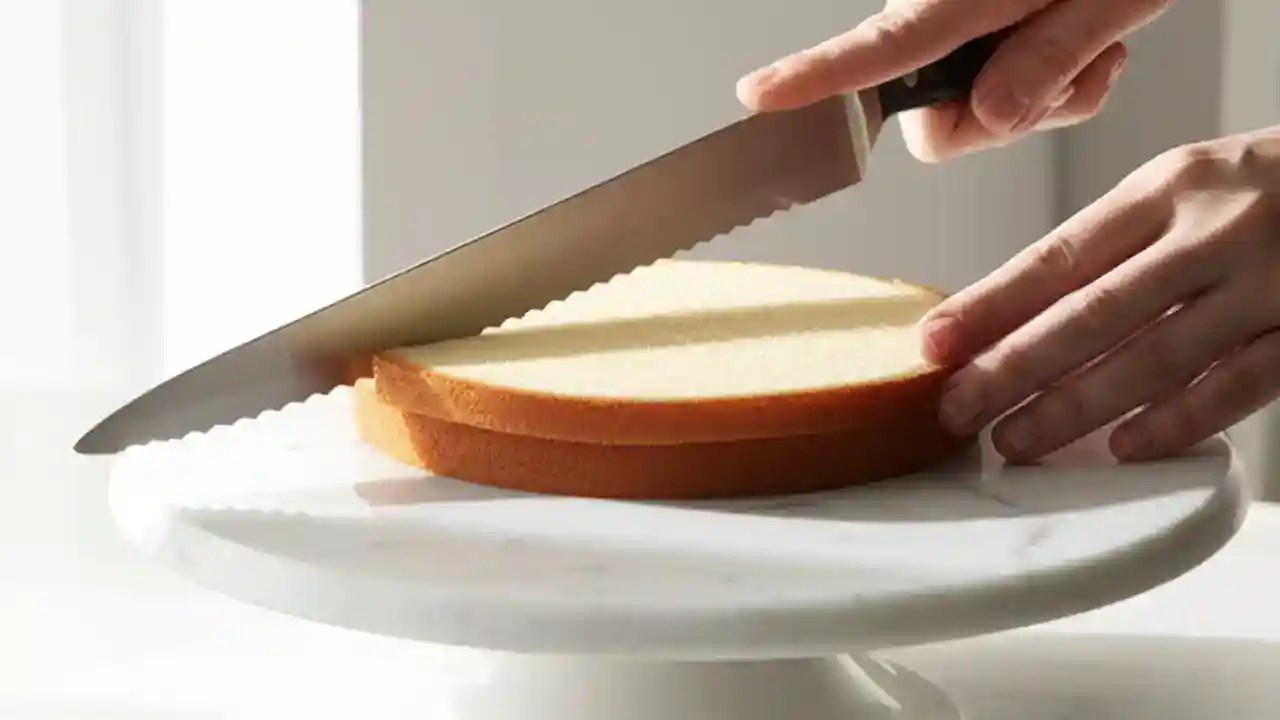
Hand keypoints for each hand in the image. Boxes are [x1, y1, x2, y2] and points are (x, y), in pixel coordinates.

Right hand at [736, 0, 1171, 161]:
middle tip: (1076, 78)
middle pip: (934, 115)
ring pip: (968, 106)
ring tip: (1095, 48)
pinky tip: (1089, 45)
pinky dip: (1043, 78)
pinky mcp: (968, 21)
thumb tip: (989, 117)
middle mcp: (943, 4)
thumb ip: (1051, 57)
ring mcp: (952, 14)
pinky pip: (991, 84)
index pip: (880, 49)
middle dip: (1003, 117)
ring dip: (1036, 95)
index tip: (756, 95)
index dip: (814, 77)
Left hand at [920, 126, 1279, 462]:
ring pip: (1155, 356)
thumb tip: (1017, 315)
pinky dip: (1178, 420)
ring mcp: (1269, 282)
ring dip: (1076, 408)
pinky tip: (1123, 450)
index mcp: (1169, 187)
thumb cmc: (1271, 190)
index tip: (933, 345)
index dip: (990, 305)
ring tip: (1016, 443)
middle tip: (957, 411)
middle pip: (1093, 312)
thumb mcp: (1191, 188)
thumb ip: (1120, 246)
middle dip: (1014, 369)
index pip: (1059, 256)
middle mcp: (1214, 230)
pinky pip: (1239, 385)